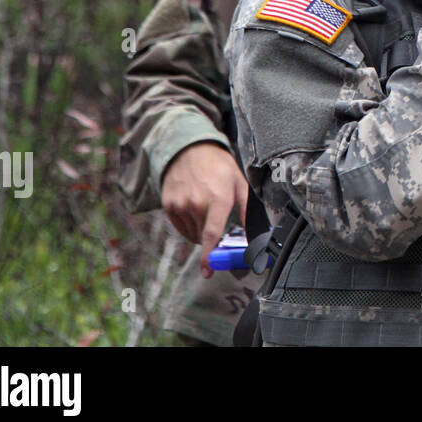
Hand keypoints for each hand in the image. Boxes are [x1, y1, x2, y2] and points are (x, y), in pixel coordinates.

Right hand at [161, 141, 247, 277]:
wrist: (190, 150)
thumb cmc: (219, 167)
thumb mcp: (240, 184)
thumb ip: (246, 211)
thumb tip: (252, 235)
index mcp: (218, 198)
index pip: (212, 234)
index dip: (209, 256)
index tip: (208, 272)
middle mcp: (196, 203)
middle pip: (203, 237)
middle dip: (213, 238)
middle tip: (219, 222)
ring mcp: (180, 204)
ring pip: (192, 233)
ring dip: (200, 230)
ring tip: (207, 208)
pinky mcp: (168, 205)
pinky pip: (180, 227)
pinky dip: (189, 224)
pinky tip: (195, 208)